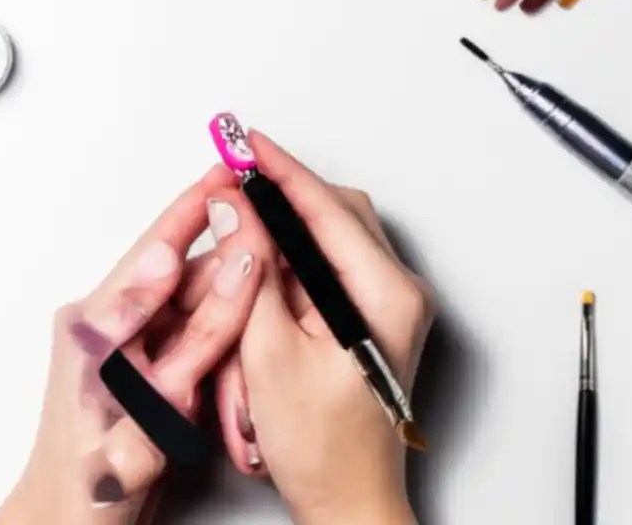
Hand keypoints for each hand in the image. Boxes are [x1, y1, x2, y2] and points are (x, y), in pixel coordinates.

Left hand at [0, 166, 275, 524]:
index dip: (195, 208)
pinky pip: (204, 356)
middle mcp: (115, 330)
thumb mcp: (150, 405)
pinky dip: (230, 367)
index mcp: (97, 322)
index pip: (158, 251)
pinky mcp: (154, 383)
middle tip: (281, 255)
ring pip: (205, 322)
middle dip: (237, 282)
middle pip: (190, 285)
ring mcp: (135, 358)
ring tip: (264, 342)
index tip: (228, 170)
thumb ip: (196, 334)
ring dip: (237, 338)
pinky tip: (246, 381)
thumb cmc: (84, 485)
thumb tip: (231, 263)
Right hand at [216, 132, 434, 524]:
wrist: (348, 499)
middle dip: (281, 195)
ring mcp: (387, 305)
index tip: (244, 142)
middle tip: (233, 181)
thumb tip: (240, 208)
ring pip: (330, 237)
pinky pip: (329, 268)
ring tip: (238, 231)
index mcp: (384, 295)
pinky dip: (292, 263)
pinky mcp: (371, 318)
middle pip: (336, 212)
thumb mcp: (268, 352)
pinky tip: (259, 273)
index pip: (326, 208)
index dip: (279, 170)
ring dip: (283, 232)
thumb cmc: (320, 447)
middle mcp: (398, 292)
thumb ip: (253, 272)